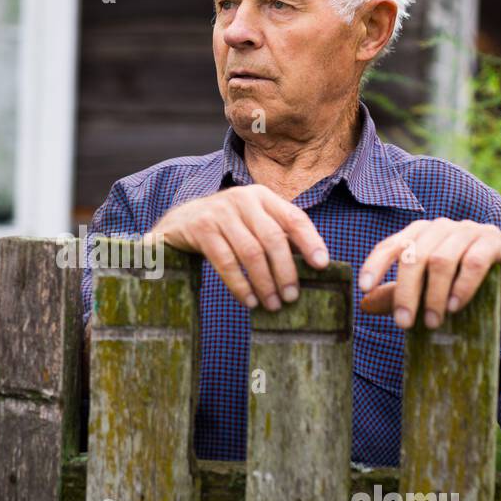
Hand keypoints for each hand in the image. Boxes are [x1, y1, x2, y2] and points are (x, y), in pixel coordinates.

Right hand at [147, 186, 328, 310]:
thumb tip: (312, 266)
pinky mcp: (201, 229)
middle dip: (285, 271)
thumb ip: (276, 235)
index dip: (310, 241)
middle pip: (273, 238)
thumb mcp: (252, 223)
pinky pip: (226, 262)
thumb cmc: (226, 228)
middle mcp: (243, 199)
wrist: (179, 223)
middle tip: (291, 297)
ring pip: (250, 252)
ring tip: (272, 304)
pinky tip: (249, 301)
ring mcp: (220, 212)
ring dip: (264, 283)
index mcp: (262, 196)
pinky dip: (240, 285)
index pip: (294, 217)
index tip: (322, 266)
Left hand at [357, 218, 500, 328]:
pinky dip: (461, 286)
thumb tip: (364, 305)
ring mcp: (469, 230)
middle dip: (406, 292)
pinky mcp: (494, 241)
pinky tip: (455, 307)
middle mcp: (441, 227)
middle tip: (403, 323)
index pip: (391, 245)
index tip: (363, 288)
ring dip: (434, 295)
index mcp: (419, 234)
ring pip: (442, 259)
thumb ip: (395, 295)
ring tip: (432, 322)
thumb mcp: (424, 292)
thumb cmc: (457, 287)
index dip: (375, 264)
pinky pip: (474, 261)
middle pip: (415, 256)